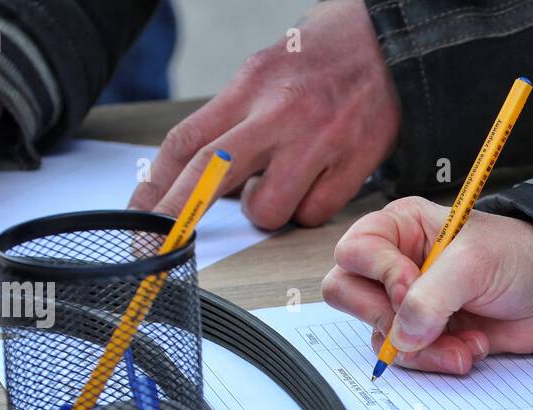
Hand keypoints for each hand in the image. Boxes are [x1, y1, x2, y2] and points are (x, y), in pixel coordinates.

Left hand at [128, 0, 398, 229]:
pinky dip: (310, 208)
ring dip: (266, 210)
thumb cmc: (325, 59)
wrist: (393, 44)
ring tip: (282, 184)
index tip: (139, 218)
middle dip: (179, 215)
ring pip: (267, 210)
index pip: (187, 141)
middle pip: (211, 175)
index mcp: (251, 87)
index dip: (155, 186)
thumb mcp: (266, 72)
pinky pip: (314, 214)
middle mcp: (279, 113)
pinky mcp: (354, 163)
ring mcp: (318, 141)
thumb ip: (235, 119)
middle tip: (161, 243)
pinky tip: (319, 181)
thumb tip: (204, 176)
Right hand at [322, 197, 532, 374]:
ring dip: (422, 348)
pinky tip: (469, 349)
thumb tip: (402, 336)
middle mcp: (394, 264)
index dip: (380, 275)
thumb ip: (432, 297)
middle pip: (348, 295)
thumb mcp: (474, 264)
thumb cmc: (519, 259)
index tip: (413, 287)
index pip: (354, 252)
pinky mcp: (422, 336)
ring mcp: (406, 304)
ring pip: (378, 336)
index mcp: (399, 228)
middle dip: (389, 317)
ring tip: (464, 342)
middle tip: (425, 321)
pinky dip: (437, 360)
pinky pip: (406, 358)